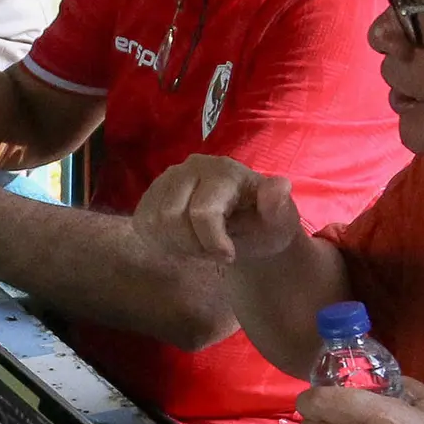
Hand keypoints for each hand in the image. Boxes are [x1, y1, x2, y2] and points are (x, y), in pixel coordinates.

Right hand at [134, 154, 304, 262]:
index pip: (201, 212)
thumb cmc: (262, 226)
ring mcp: (166, 180)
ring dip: (178, 244)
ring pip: (154, 222)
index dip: (212, 242)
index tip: (228, 256)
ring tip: (200, 244)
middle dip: (193, 244)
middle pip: (171, 218)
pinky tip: (183, 241)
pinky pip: (143, 225)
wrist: (246, 230)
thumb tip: (278, 186)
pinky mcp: (150, 195)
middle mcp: (191, 168)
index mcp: (223, 171)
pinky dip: (162, 242)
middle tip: (213, 250)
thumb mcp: (280, 223)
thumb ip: (278, 207)